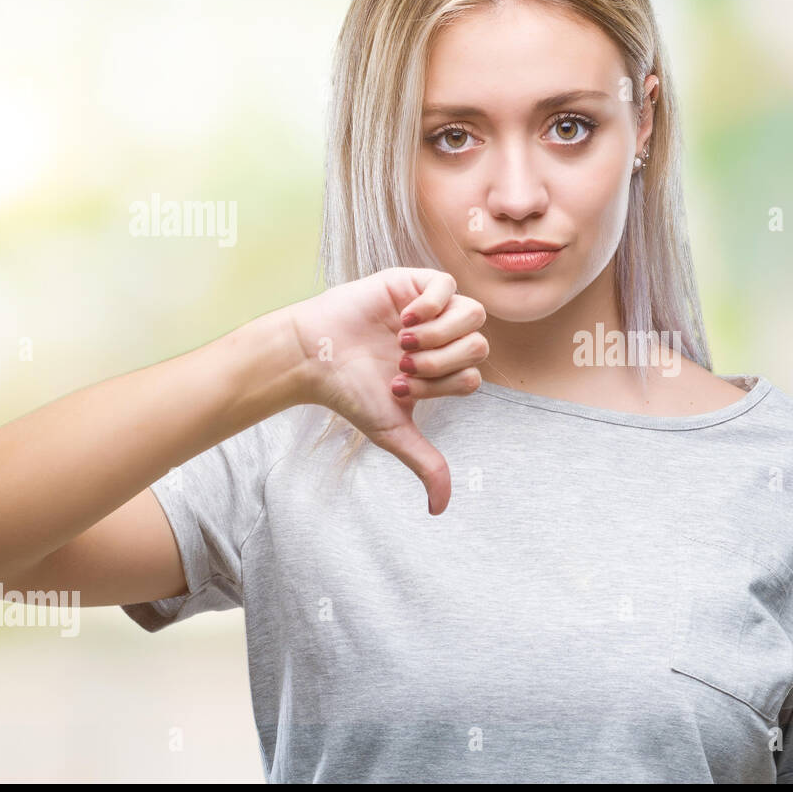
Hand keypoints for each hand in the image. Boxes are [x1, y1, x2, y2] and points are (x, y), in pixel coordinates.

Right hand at [286, 266, 487, 514]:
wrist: (312, 357)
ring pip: (474, 315)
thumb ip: (425, 464)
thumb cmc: (351, 392)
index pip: (473, 378)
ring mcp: (430, 308)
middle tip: (402, 365)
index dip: (441, 387)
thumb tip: (440, 509)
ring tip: (402, 342)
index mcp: (443, 370)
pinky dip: (432, 305)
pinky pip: (449, 285)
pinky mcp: (412, 282)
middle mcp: (442, 338)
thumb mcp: (393, 431)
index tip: (400, 387)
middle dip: (441, 363)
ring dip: (439, 335)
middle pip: (480, 346)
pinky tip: (403, 319)